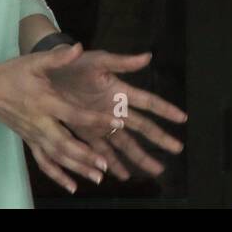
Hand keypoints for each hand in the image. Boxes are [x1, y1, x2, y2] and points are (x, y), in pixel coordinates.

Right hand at [0, 44, 116, 192]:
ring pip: (57, 157)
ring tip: (98, 176)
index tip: (115, 123)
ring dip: (77, 168)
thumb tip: (79, 48)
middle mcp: (40, 123)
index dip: (95, 119)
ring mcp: (34, 135)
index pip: (74, 114)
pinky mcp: (29, 141)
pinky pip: (44, 162)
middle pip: (65, 144)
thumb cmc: (13, 73)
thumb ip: (58, 57)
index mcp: (45, 102)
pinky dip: (58, 175)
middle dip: (86, 156)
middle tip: (106, 164)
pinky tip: (72, 186)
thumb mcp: (36, 61)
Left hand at [44, 49, 186, 181]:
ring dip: (140, 156)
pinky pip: (103, 150)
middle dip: (159, 138)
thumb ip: (122, 62)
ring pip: (126, 143)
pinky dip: (113, 163)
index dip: (165, 109)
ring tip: (156, 170)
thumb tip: (148, 56)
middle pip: (142, 127)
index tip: (182, 118)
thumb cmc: (76, 64)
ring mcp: (102, 123)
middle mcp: (115, 110)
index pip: (148, 102)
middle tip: (177, 149)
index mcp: (120, 91)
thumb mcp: (98, 60)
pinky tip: (123, 175)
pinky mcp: (87, 132)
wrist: (49, 72)